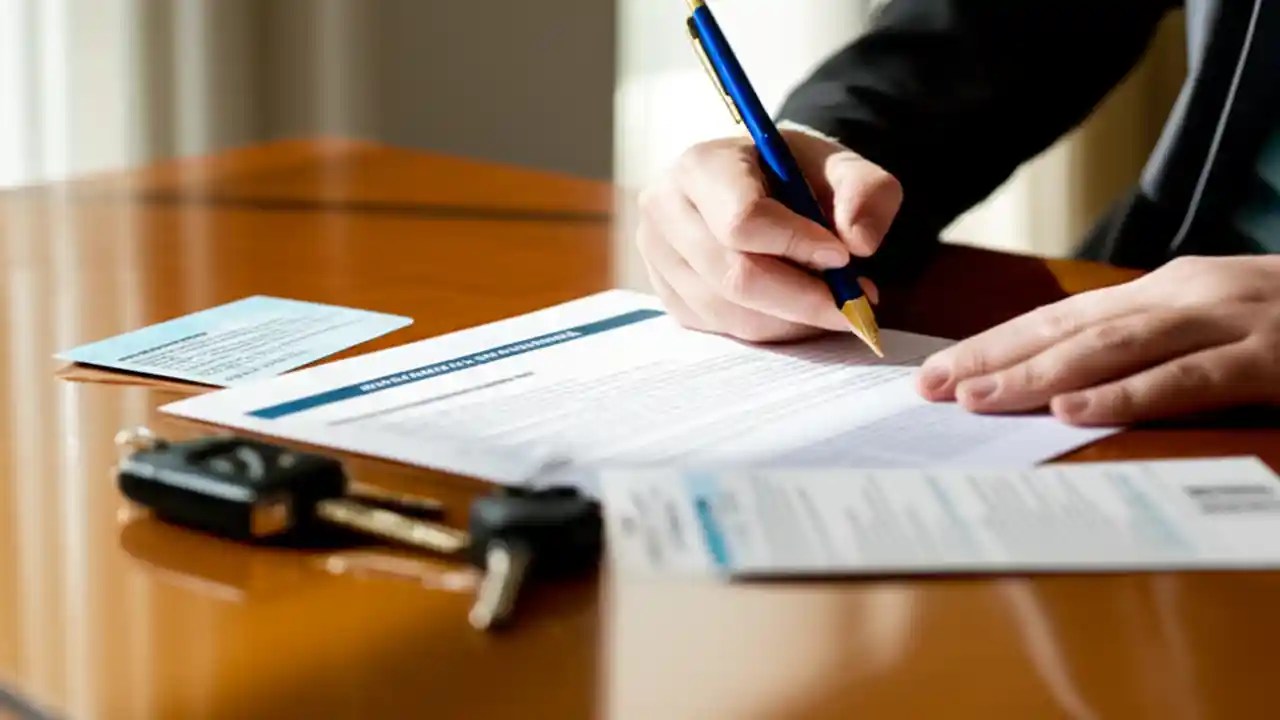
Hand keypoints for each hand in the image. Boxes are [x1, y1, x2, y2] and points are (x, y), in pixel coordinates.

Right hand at [635, 129, 901, 341]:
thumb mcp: (840, 166)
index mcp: (701, 165)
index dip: (796, 245)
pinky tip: (798, 308)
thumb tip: (860, 243)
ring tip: (833, 303)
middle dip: (803, 298)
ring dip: (793, 319)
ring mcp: (659, 260)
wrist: (756, 188)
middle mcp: (665, 211)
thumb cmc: (795, 174)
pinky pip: (725, 330)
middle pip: (734, 276)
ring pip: (732, 312)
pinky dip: (773, 329)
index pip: (741, 221)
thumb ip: (865, 192)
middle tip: (855, 305)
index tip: (843, 257)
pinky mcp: (669, 298)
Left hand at [917, 255, 1279, 425]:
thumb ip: (1142, 346)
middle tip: (931, 389)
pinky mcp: (1267, 355)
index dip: (993, 344)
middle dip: (994, 359)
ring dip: (1039, 376)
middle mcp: (1181, 295)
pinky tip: (1074, 411)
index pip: (1056, 319)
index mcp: (1160, 290)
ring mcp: (1225, 320)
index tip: (938, 372)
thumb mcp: (1205, 324)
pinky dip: (1127, 394)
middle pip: (1067, 329)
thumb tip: (1063, 381)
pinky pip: (1186, 378)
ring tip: (978, 398)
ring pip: (1112, 348)